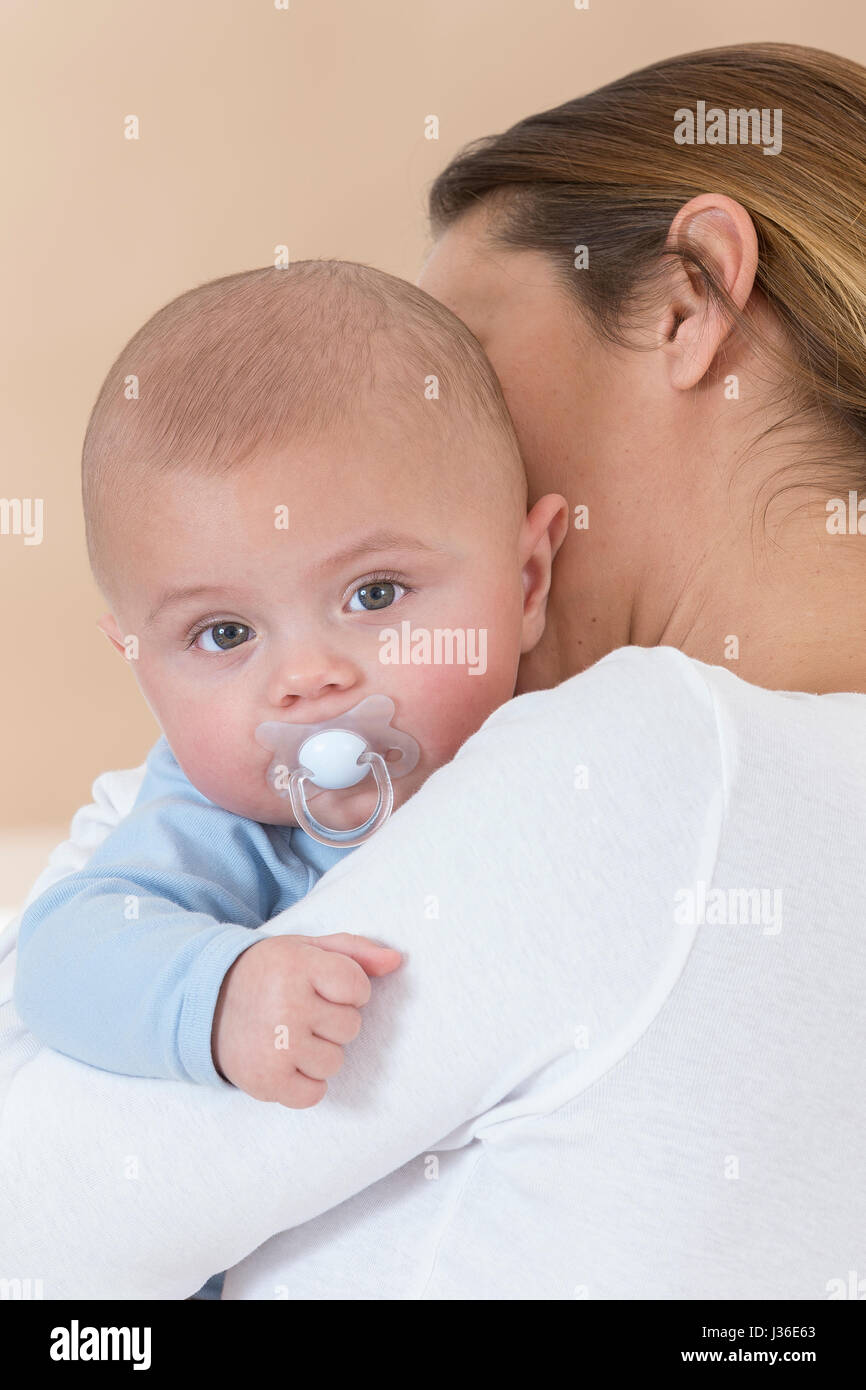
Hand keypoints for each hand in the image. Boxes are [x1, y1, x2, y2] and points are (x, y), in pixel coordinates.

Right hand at [211, 933, 401, 1106]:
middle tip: (298, 1011)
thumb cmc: (268, 973)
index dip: (349, 990)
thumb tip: (396, 962)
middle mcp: (286, 1005)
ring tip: (289, 1035)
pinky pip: (314, 1094)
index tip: (324, 987)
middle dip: (331, 1021)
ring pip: (335, 1062)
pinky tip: (285, 1061)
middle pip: (350, 1027)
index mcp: (298, 965)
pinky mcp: (265, 1081)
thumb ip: (355, 951)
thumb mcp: (306, 949)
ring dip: (318, 1053)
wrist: (205, 1003)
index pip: (358, 987)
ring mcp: (275, 1046)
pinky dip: (304, 1084)